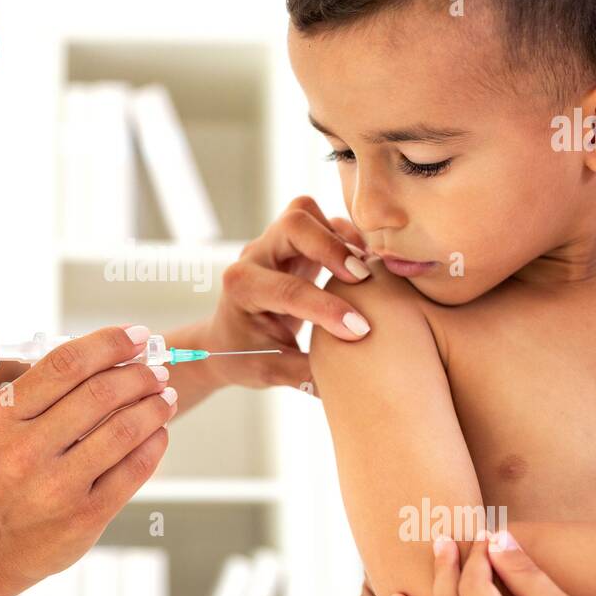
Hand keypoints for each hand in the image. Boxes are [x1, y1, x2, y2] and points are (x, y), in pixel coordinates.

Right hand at [0, 325, 176, 591]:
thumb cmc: (2, 474)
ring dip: (155, 405)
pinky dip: (155, 442)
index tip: (138, 335)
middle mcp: (27, 450)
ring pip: (124, 429)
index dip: (110, 343)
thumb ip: (47, 392)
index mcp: (4, 417)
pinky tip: (159, 432)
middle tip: (157, 370)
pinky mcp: (85, 516)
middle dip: (139, 374)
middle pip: (100, 393)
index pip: (66, 364)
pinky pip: (135, 469)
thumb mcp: (3, 427)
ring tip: (166, 396)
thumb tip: (113, 354)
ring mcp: (57, 486)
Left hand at [203, 196, 375, 391]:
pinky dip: (346, 236)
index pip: (288, 289)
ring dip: (340, 236)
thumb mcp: (270, 371)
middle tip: (363, 277)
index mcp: (242, 288)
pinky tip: (365, 263)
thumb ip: (305, 375)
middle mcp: (255, 257)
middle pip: (293, 225)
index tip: (360, 330)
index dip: (327, 308)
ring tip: (367, 268)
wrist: (227, 339)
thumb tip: (346, 383)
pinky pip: (321, 221)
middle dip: (331, 247)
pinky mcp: (294, 242)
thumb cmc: (244, 356)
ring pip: (305, 212)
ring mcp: (273, 244)